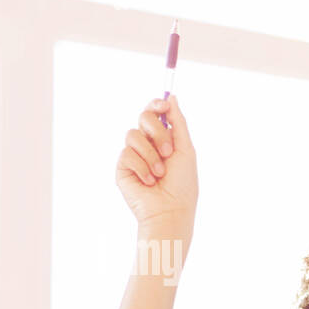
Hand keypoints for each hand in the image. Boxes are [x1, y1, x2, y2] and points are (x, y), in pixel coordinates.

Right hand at [115, 94, 198, 235]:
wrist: (170, 209)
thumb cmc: (182, 184)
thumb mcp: (185, 150)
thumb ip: (178, 123)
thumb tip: (173, 99)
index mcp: (164, 139)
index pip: (155, 114)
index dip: (156, 105)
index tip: (163, 105)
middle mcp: (148, 145)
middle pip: (143, 118)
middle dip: (157, 132)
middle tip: (169, 152)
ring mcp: (134, 155)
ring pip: (133, 135)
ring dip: (151, 154)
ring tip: (160, 173)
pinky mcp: (122, 167)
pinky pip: (127, 154)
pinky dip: (142, 167)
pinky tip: (149, 182)